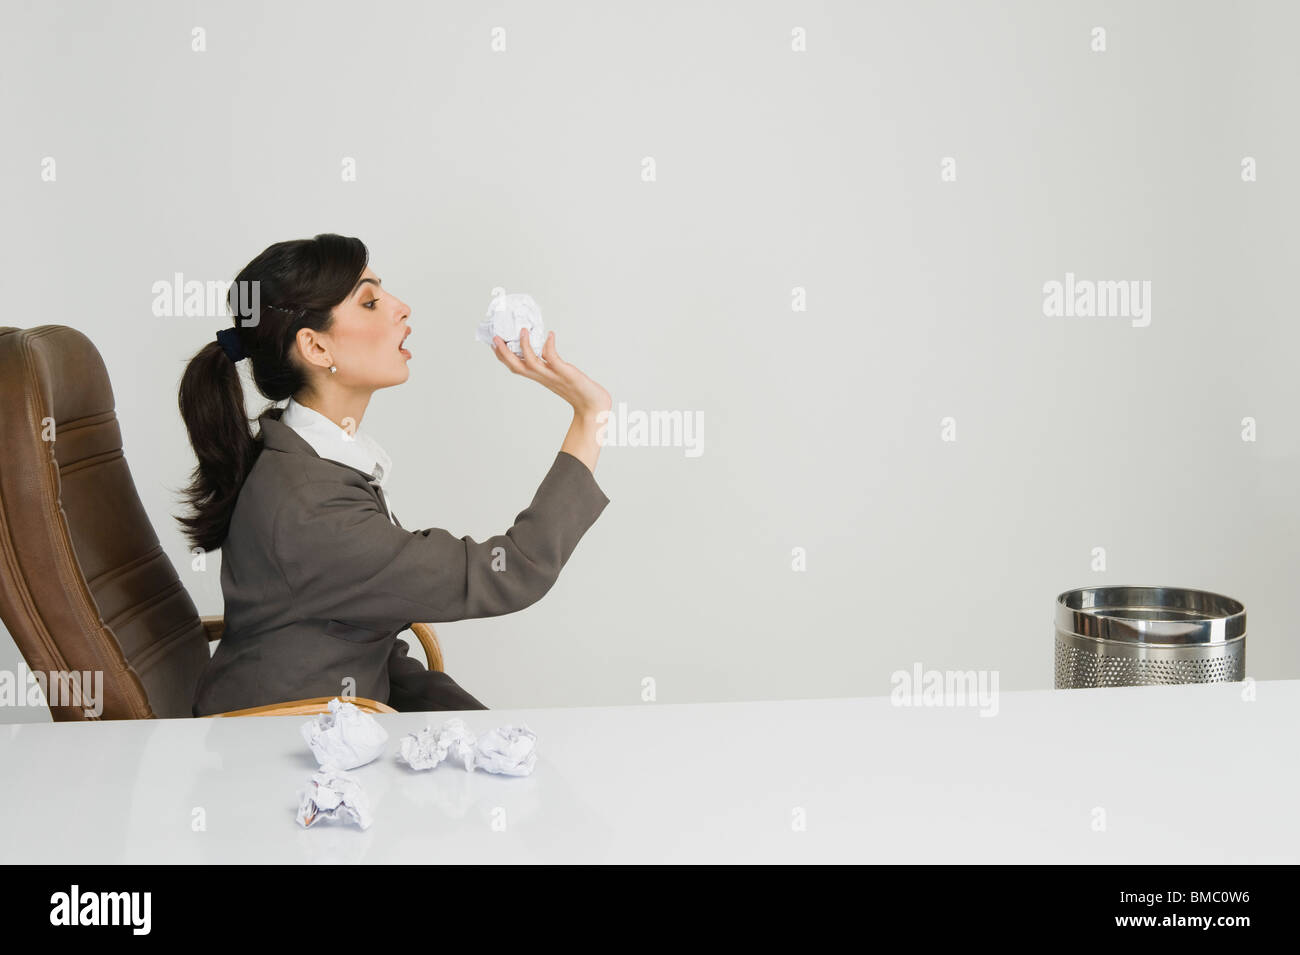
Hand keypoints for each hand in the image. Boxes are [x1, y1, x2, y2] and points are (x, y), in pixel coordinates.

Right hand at [491, 331, 611, 418]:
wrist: (594, 405)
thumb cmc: (580, 390)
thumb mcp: (560, 373)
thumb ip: (551, 362)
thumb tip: (546, 347)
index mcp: (540, 377)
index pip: (516, 367)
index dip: (503, 356)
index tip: (495, 344)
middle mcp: (543, 377)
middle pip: (517, 366)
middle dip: (504, 353)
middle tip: (495, 338)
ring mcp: (554, 375)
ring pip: (531, 363)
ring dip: (525, 347)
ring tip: (522, 330)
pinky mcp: (566, 373)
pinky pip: (554, 359)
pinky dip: (549, 346)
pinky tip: (550, 335)